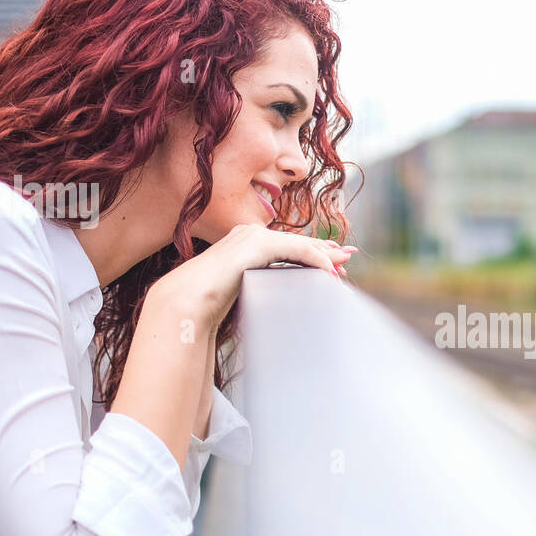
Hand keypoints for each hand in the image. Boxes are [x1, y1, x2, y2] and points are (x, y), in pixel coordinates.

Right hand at [152, 226, 357, 327]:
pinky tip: (330, 272)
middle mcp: (250, 233)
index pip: (286, 245)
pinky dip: (316, 261)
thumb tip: (272, 299)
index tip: (332, 262)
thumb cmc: (207, 303)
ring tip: (344, 266)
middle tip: (348, 256)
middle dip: (325, 250)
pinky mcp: (258, 245)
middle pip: (297, 241)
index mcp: (245, 242)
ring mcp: (254, 236)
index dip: (312, 252)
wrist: (187, 302)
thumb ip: (257, 286)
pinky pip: (297, 251)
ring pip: (300, 244)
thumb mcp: (239, 290)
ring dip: (325, 256)